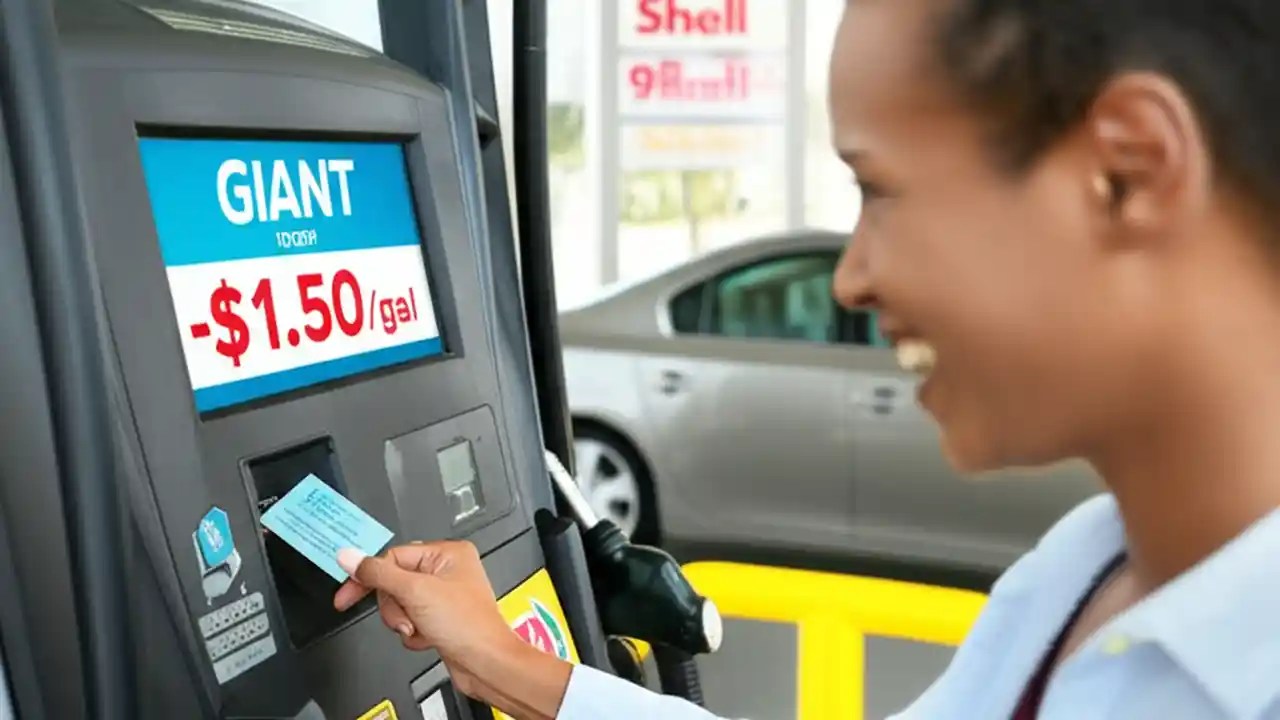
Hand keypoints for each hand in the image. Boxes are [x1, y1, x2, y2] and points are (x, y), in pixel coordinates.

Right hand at [333, 542, 571, 717]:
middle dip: (395, 606)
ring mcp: (443, 595)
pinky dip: (414, 632)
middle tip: (406, 616)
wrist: (484, 663)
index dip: (368, 576)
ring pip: (399, 604)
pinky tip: (428, 637)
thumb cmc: (468, 625)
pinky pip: (410, 620)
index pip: (392, 556)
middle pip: (393, 582)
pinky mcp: (440, 617)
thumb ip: (378, 574)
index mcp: (447, 553)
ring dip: (404, 621)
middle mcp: (447, 570)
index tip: (347, 593)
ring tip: (420, 628)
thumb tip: (350, 557)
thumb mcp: (415, 592)